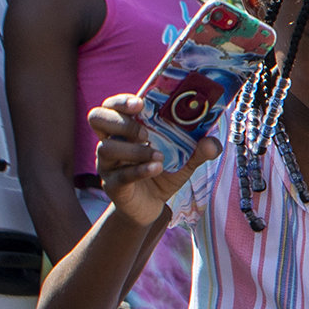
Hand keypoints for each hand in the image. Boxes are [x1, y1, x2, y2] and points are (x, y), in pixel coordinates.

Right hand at [92, 95, 214, 227]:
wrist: (152, 207)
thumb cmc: (164, 173)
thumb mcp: (185, 159)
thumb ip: (199, 150)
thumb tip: (212, 143)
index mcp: (126, 127)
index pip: (113, 105)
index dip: (122, 101)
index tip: (140, 103)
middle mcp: (111, 141)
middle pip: (97, 118)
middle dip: (120, 121)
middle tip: (145, 133)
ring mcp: (108, 164)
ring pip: (106, 148)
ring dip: (134, 150)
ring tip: (159, 156)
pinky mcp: (113, 185)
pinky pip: (120, 175)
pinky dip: (140, 170)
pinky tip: (156, 168)